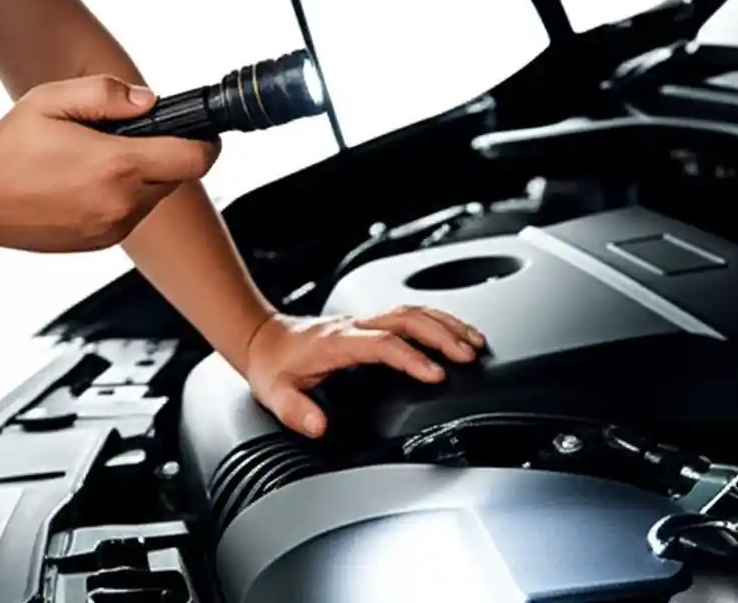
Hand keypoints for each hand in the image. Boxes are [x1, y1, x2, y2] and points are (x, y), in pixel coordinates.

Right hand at [0, 74, 219, 251]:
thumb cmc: (9, 147)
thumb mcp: (53, 99)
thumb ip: (108, 93)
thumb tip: (151, 101)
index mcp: (117, 166)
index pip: (195, 160)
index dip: (206, 143)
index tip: (202, 133)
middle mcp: (121, 204)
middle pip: (177, 177)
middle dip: (166, 155)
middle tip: (128, 138)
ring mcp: (112, 228)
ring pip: (154, 197)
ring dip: (142, 178)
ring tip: (98, 160)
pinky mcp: (100, 244)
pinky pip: (131, 216)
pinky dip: (122, 198)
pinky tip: (86, 184)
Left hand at [243, 306, 485, 437]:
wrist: (262, 339)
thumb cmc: (273, 366)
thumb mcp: (275, 393)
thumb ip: (296, 411)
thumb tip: (318, 426)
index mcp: (337, 342)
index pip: (382, 344)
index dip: (411, 357)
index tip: (436, 375)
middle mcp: (354, 325)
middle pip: (407, 319)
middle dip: (442, 334)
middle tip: (469, 355)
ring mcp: (364, 321)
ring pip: (412, 311)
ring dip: (445, 324)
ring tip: (474, 342)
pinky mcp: (370, 323)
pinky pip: (409, 314)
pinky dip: (436, 320)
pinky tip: (454, 332)